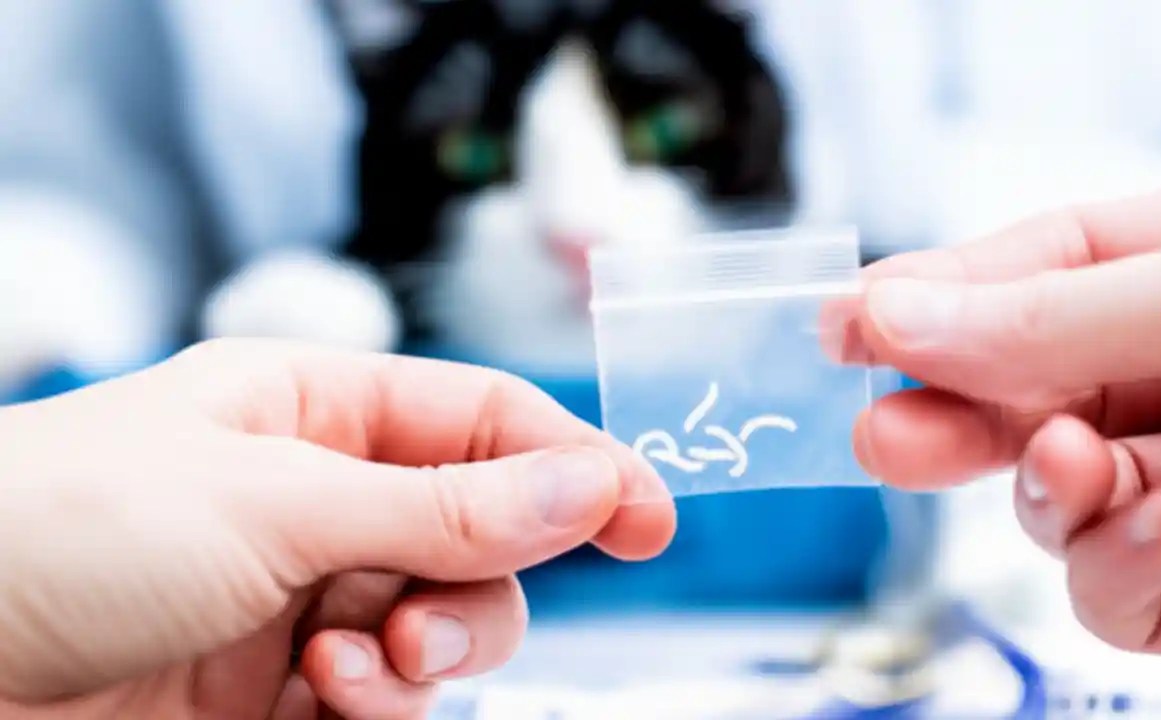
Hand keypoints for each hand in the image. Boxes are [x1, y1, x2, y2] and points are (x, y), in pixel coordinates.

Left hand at [0, 339, 674, 717]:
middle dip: (483, 588)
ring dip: (426, 656)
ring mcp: (305, 592)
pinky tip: (324, 697)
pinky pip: (383, 696)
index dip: (576, 464)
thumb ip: (443, 506)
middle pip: (482, 538)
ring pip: (441, 626)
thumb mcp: (275, 500)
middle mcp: (326, 497)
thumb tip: (587, 486)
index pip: (489, 424)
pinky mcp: (278, 683)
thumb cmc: (63, 522)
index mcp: (322, 409)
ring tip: (357, 670)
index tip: (652, 519)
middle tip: (435, 630)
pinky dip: (377, 705)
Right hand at [823, 172, 1160, 672]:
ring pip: (1056, 490)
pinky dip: (1111, 562)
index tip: (847, 323)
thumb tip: (900, 316)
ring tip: (1064, 469)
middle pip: (1034, 383)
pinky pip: (1112, 585)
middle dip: (955, 408)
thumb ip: (1054, 314)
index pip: (1053, 263)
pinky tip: (1156, 526)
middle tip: (884, 430)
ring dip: (1044, 484)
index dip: (944, 292)